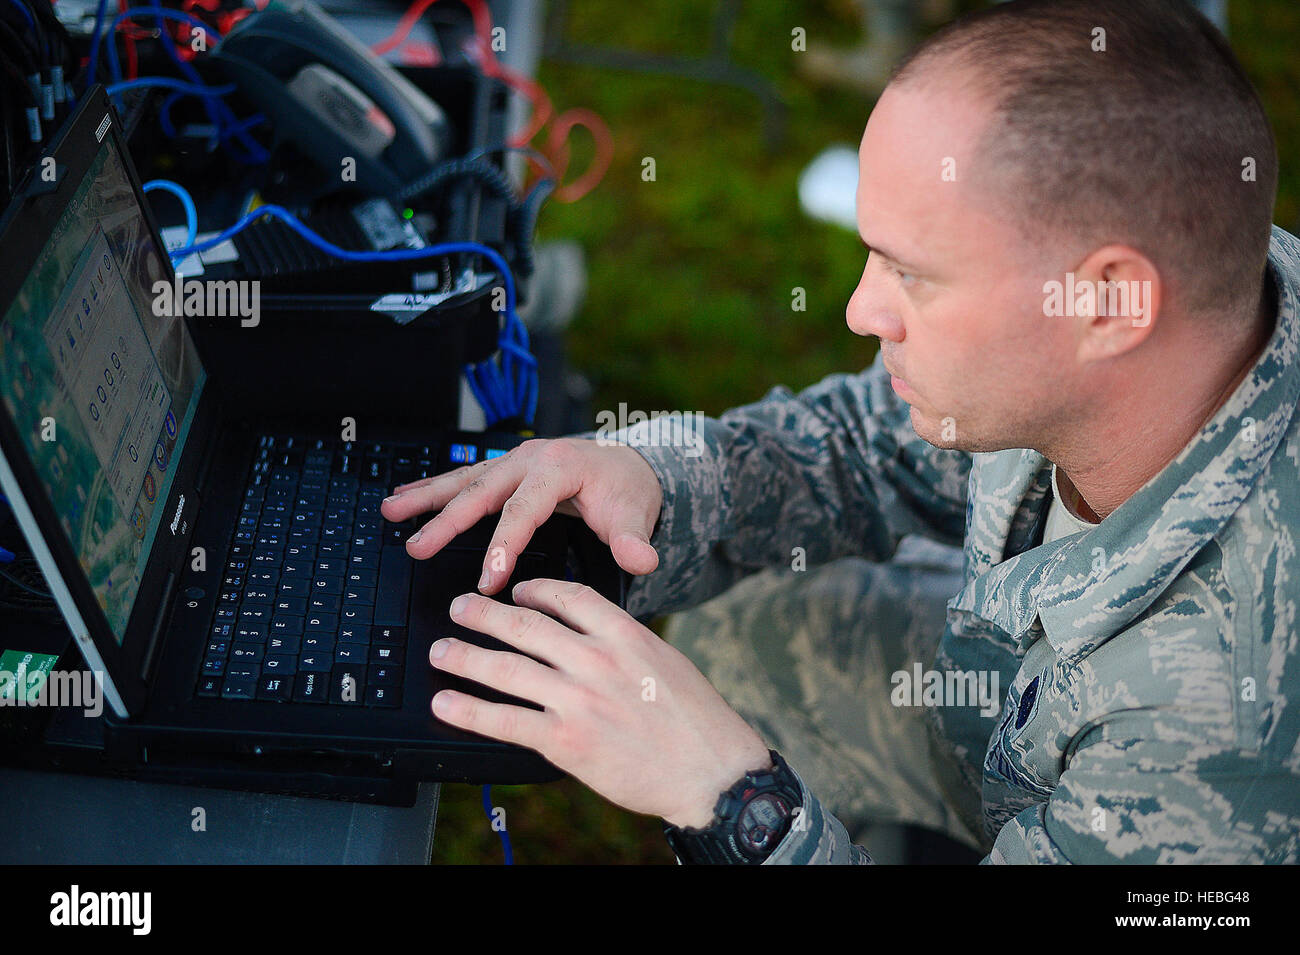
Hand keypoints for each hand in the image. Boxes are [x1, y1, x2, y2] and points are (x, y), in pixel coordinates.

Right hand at [380, 438, 662, 594]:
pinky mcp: (506, 470)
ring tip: (390, 510)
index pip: (524, 510)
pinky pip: (465, 479)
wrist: (627, 465)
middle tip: (418, 548)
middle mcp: (530, 459)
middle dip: (446, 520)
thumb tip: (641, 560)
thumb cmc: (626, 490)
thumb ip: (633, 539)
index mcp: (559, 468)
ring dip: (426, 496)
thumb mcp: (635, 513)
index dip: (504, 545)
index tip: (488, 580)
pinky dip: (433, 488)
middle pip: (482, 491)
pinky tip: (405, 497)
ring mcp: (514, 461)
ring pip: (464, 479)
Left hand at [429, 578, 772, 828]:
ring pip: (505, 668)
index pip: (566, 596)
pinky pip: (504, 720)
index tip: (516, 591)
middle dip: (483, 614)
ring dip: (464, 656)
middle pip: (524, 624)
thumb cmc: (696, 721)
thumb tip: (587, 634)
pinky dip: (468, 710)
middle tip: (460, 607)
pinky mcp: (565, 741)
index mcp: (624, 634)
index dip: (533, 588)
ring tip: (442, 651)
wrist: (712, 772)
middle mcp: (596, 659)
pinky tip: (446, 704)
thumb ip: (623, 644)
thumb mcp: (665, 661)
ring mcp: (577, 699)